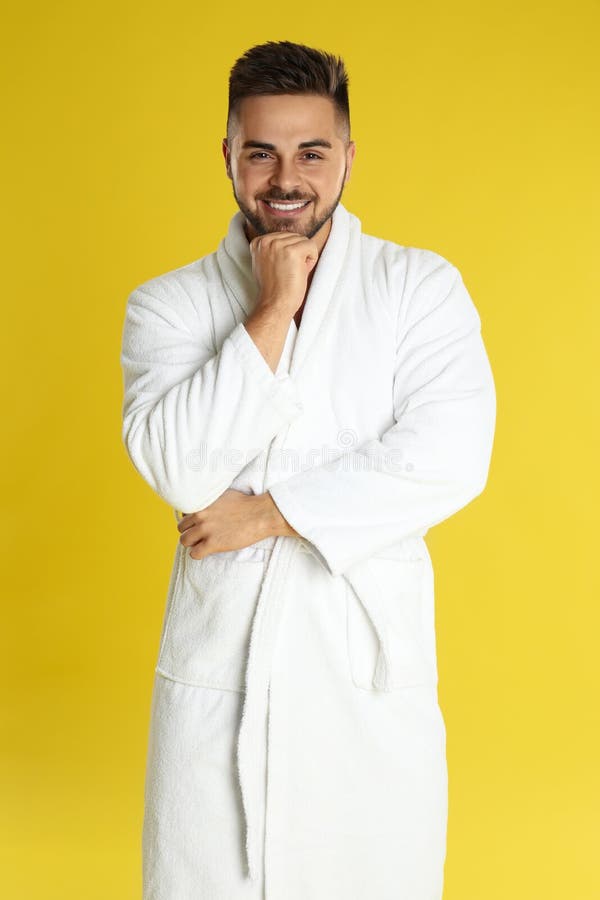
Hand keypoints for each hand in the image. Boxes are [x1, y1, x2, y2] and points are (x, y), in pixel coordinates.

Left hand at [176, 489, 299, 558]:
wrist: (261, 514)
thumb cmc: (246, 503)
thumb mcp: (224, 494)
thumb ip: (210, 499)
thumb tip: (205, 502)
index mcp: (202, 503)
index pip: (183, 514)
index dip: (190, 520)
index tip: (197, 524)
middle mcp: (200, 515)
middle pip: (181, 528)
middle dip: (189, 532)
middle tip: (199, 535)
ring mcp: (206, 530)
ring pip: (184, 541)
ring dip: (192, 544)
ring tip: (202, 544)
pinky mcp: (213, 544)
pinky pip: (194, 554)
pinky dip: (198, 554)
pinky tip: (206, 551)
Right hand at [249, 232, 318, 314]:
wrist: (275, 304)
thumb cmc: (273, 288)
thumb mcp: (265, 263)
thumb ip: (272, 250)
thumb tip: (289, 240)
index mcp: (258, 242)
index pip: (284, 236)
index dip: (287, 254)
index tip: (280, 269)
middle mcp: (267, 241)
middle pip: (294, 237)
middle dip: (297, 254)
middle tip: (288, 272)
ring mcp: (279, 245)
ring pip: (304, 241)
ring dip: (304, 257)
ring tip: (293, 272)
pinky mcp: (292, 251)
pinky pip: (311, 246)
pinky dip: (312, 259)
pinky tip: (301, 271)